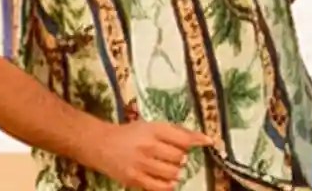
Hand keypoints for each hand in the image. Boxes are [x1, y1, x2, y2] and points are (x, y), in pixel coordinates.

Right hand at [90, 120, 212, 190]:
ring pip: (172, 173)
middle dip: (182, 158)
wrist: (101, 145)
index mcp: (154, 130)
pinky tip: (169, 181)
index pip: (183, 138)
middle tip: (176, 157)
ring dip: (176, 172)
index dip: (198, 141)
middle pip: (179, 157)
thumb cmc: (131, 134)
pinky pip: (159, 187)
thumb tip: (204, 139)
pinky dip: (168, 186)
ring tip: (170, 167)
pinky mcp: (134, 179)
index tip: (209, 143)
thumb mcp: (153, 126)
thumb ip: (177, 132)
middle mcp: (148, 146)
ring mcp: (141, 164)